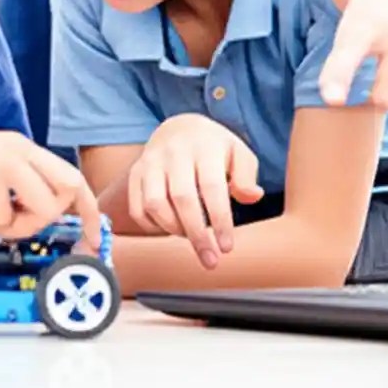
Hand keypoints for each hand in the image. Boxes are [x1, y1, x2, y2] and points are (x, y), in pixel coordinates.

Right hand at [0, 129, 101, 251]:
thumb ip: (12, 192)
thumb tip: (34, 221)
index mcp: (19, 147)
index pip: (70, 177)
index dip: (87, 210)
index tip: (92, 237)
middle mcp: (17, 148)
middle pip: (67, 191)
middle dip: (46, 219)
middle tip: (12, 223)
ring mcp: (3, 159)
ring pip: (41, 210)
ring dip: (11, 225)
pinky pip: (2, 218)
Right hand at [128, 114, 263, 268]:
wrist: (178, 128)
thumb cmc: (214, 148)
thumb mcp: (238, 153)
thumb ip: (247, 175)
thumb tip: (252, 197)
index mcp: (203, 147)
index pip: (212, 187)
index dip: (219, 220)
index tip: (226, 247)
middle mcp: (173, 153)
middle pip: (182, 198)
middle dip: (196, 234)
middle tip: (210, 260)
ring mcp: (150, 162)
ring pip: (154, 203)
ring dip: (173, 229)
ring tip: (191, 238)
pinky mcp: (135, 173)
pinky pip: (137, 207)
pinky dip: (151, 227)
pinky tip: (170, 231)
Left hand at [319, 0, 387, 112]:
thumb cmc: (366, 22)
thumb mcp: (343, 38)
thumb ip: (335, 72)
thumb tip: (333, 103)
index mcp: (363, 30)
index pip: (347, 58)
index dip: (339, 80)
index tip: (333, 99)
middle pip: (387, 99)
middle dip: (377, 99)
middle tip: (374, 82)